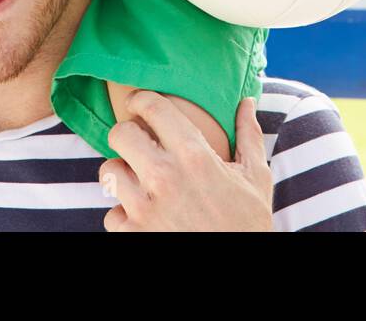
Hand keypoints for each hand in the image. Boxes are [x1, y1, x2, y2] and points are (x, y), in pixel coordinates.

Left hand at [99, 93, 272, 230]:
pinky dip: (124, 214)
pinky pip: (111, 213)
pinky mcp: (134, 235)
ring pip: (109, 171)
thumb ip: (248, 135)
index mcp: (195, 155)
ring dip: (122, 174)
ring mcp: (145, 209)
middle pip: (120, 134)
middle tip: (137, 143)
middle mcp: (165, 177)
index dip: (141, 99)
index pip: (152, 107)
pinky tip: (143, 215)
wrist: (239, 267)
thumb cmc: (248, 223)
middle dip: (127, 134)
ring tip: (139, 180)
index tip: (138, 102)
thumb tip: (247, 102)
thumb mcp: (256, 177)